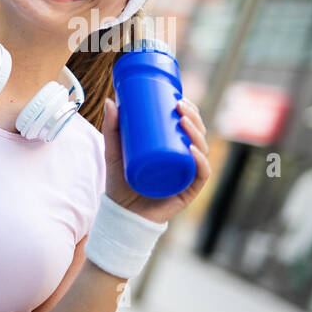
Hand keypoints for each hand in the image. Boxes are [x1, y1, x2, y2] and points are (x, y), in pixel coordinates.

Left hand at [103, 97, 211, 223]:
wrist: (121, 214)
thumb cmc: (120, 183)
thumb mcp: (114, 152)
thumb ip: (111, 128)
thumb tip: (110, 100)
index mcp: (173, 150)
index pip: (188, 128)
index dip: (190, 111)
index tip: (179, 97)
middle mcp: (184, 162)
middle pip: (198, 136)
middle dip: (193, 118)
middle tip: (179, 106)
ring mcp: (187, 176)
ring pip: (201, 151)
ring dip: (197, 134)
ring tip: (183, 121)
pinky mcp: (187, 191)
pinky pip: (199, 175)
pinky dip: (199, 162)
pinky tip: (193, 150)